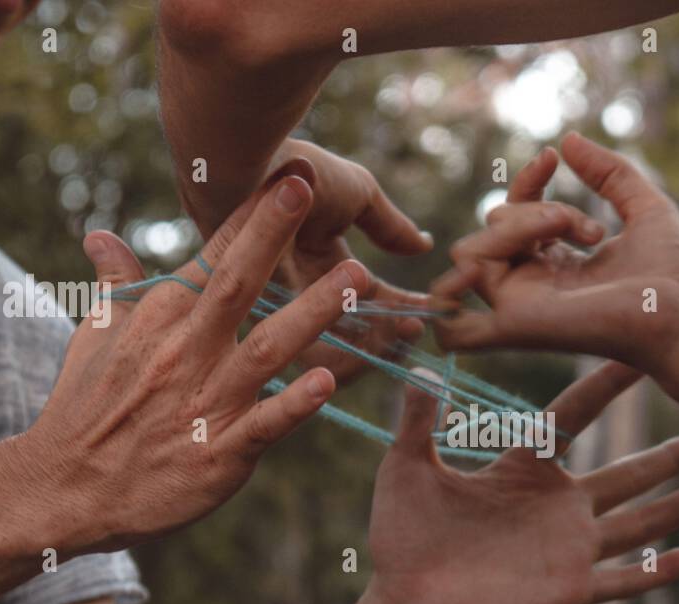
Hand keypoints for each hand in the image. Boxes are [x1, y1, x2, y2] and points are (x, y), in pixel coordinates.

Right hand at [25, 170, 367, 556]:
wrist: (63, 489)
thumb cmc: (86, 408)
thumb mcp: (96, 338)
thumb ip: (117, 285)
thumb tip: (102, 235)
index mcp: (160, 319)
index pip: (212, 256)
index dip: (251, 214)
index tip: (287, 173)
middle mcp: (185, 352)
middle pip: (235, 284)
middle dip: (271, 234)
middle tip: (308, 187)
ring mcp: (205, 402)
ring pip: (267, 349)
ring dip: (312, 311)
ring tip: (357, 277)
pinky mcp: (220, 453)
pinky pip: (265, 424)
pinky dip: (294, 404)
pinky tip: (327, 382)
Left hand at [202, 139, 441, 384]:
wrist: (245, 168)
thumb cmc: (294, 172)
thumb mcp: (357, 195)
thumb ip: (389, 225)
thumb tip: (425, 245)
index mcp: (317, 262)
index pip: (364, 297)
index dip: (399, 304)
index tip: (433, 307)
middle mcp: (299, 293)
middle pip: (351, 331)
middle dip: (391, 331)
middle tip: (420, 326)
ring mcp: (283, 314)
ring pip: (336, 350)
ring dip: (378, 344)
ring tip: (407, 329)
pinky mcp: (268, 331)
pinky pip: (314, 361)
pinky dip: (353, 355)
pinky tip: (381, 338)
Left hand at [363, 362, 678, 603]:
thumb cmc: (404, 539)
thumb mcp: (407, 470)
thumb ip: (416, 421)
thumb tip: (422, 367)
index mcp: (523, 470)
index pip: (574, 418)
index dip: (605, 387)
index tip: (640, 356)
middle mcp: (556, 505)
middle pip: (626, 474)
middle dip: (668, 456)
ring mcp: (568, 548)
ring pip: (639, 522)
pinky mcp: (570, 589)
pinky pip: (622, 579)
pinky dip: (654, 572)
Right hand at [431, 132, 678, 384]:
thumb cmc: (675, 275)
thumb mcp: (645, 207)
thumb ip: (610, 172)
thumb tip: (567, 140)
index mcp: (559, 267)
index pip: (517, 216)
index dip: (529, 180)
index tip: (554, 157)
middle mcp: (534, 288)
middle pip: (495, 225)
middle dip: (536, 208)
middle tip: (588, 226)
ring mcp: (520, 308)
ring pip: (473, 249)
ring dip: (518, 224)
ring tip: (567, 228)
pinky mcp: (514, 326)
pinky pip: (458, 309)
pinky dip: (460, 280)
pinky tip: (500, 257)